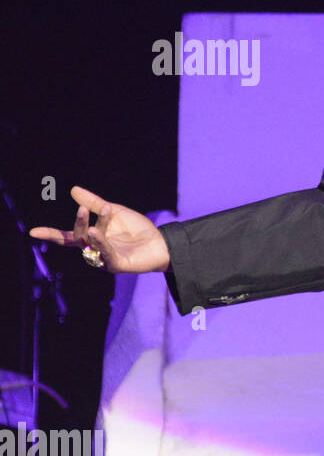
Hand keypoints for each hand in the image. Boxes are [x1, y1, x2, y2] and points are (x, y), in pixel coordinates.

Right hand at [29, 185, 171, 273]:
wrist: (160, 241)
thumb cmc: (137, 229)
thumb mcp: (114, 212)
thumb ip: (94, 203)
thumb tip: (74, 190)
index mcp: (91, 237)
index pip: (67, 236)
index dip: (51, 234)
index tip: (32, 231)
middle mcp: (94, 249)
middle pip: (79, 237)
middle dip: (80, 223)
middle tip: (83, 209)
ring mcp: (104, 259)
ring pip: (92, 245)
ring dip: (93, 232)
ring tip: (94, 225)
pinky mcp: (117, 265)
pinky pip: (106, 254)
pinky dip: (101, 244)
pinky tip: (98, 233)